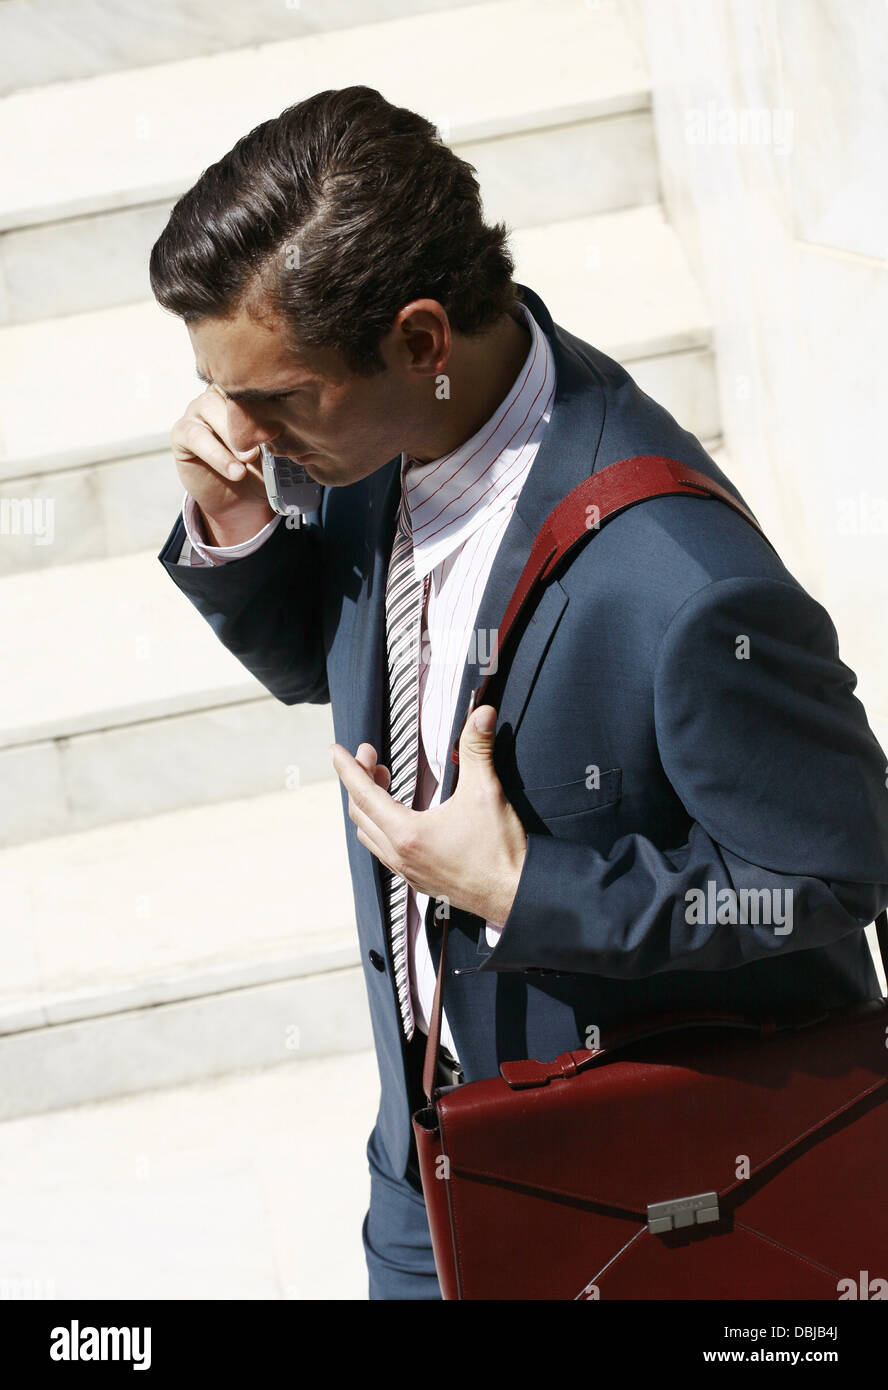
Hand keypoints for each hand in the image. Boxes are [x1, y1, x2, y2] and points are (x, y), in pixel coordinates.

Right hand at [170, 385, 275, 543]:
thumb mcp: (273, 447)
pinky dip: (218, 456)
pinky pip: (196, 437)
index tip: (282, 420)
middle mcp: (216, 394)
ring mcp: (196, 410)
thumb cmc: (260, 467)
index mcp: (241, 391)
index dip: (265, 395)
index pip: (250, 379)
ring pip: (209, 407)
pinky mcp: (182, 432)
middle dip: (248, 415)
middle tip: (266, 440)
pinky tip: (236, 472)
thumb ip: (273, 429)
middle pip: (228, 389)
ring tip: (249, 459)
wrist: (240, 500)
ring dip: (232, 435)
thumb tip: (282, 420)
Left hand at [329, 705, 527, 926]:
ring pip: (369, 835)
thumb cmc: (499, 849)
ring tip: (383, 781)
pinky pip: (383, 852)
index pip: (363, 793)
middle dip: (359, 780)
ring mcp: (407, 872)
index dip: (347, 768)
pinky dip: (379, 827)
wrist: (515, 894)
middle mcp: (399, 855)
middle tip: (372, 757)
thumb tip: (482, 712)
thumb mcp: (486, 792)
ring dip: (367, 806)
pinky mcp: (418, 881)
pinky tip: (397, 817)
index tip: (334, 749)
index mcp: (407, 833)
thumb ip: (477, 749)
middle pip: (360, 813)